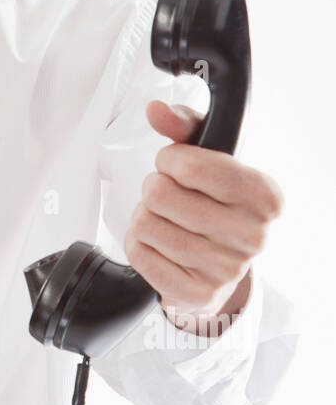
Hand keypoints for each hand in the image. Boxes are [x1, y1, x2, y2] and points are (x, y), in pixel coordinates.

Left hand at [123, 101, 284, 327]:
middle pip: (159, 193)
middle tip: (170, 197)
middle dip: (155, 188)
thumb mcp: (211, 159)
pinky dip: (139, 244)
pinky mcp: (197, 294)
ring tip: (166, 220)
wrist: (222, 261)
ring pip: (145, 223)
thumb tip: (156, 110)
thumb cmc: (216, 202)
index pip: (189, 165)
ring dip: (146, 216)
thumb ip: (186, 127)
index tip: (176, 165)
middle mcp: (252, 236)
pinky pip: (139, 254)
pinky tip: (160, 245)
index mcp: (264, 196)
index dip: (170, 160)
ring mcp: (226, 270)